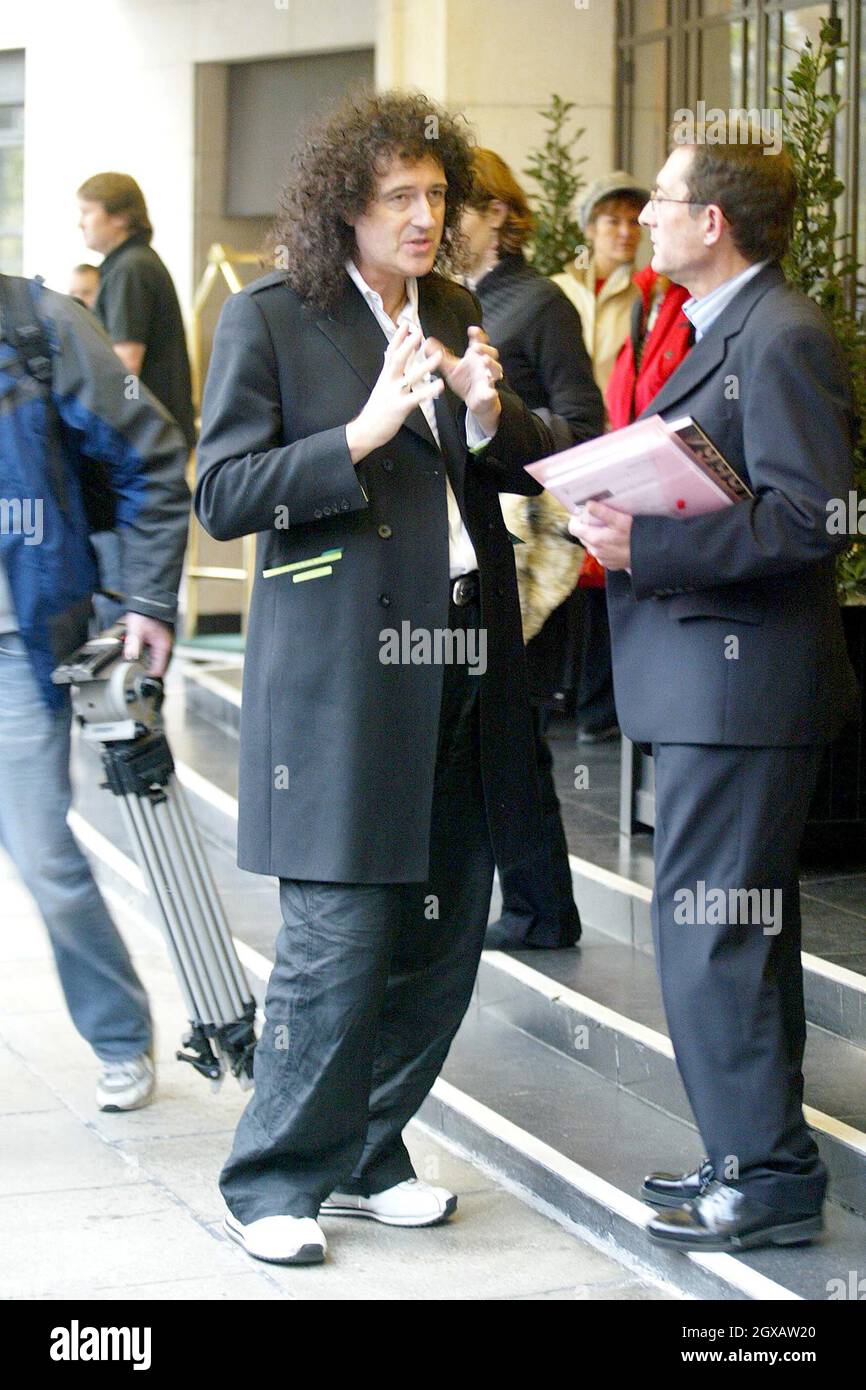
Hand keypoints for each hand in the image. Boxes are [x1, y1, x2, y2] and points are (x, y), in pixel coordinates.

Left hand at [122, 613, 173, 677]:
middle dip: (147, 672)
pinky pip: (155, 655)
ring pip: (157, 662)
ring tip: (137, 667)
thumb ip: (133, 645)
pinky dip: (147, 658)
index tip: (140, 680)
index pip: (159, 670)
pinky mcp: (160, 642)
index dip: (149, 677)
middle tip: (137, 676)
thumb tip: (130, 658)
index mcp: (163, 647)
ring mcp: (164, 645)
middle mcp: (166, 648)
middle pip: (159, 668)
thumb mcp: (136, 630)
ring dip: (147, 665)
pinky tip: (139, 657)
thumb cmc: (146, 614)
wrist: (150, 601)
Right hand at [346, 321, 443, 462]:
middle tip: (420, 331)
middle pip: (398, 358)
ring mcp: (394, 394)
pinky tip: (440, 385)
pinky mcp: (400, 407)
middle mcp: (388, 382)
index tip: (405, 324)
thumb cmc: (376, 411)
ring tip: (438, 355)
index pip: (390, 352)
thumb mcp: (381, 387)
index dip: (398, 337)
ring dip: (425, 364)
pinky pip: (416, 397)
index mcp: (385, 376)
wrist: (365, 431)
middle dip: (408, 344)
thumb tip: (390, 357)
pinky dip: (428, 391)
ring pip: (410, 375)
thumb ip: (388, 372)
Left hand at [425, 326, 502, 435]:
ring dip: (491, 364)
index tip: (472, 330)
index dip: (478, 334)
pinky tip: (490, 391)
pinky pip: (492, 392)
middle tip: (475, 347)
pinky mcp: (488, 393)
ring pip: (495, 369)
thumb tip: (427, 342)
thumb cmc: (465, 381)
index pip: (479, 341)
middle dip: (484, 348)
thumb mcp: (450, 367)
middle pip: (490, 352)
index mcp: (475, 356)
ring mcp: (488, 378)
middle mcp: (484, 365)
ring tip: (485, 361)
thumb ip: (440, 356)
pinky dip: (491, 392)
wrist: (474, 401)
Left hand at [568, 500, 632, 570]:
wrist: (650, 554)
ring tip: (609, 529)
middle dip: (587, 527)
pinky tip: (615, 541)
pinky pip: (601, 552)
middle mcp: (596, 551)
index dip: (576, 519)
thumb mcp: (621, 520)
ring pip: (592, 544)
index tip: (582, 513)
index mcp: (595, 539)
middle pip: (583, 536)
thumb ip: (602, 512)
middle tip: (599, 519)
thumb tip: (588, 505)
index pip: (573, 528)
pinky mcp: (609, 564)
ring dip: (596, 536)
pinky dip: (604, 545)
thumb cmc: (636, 536)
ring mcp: (602, 559)